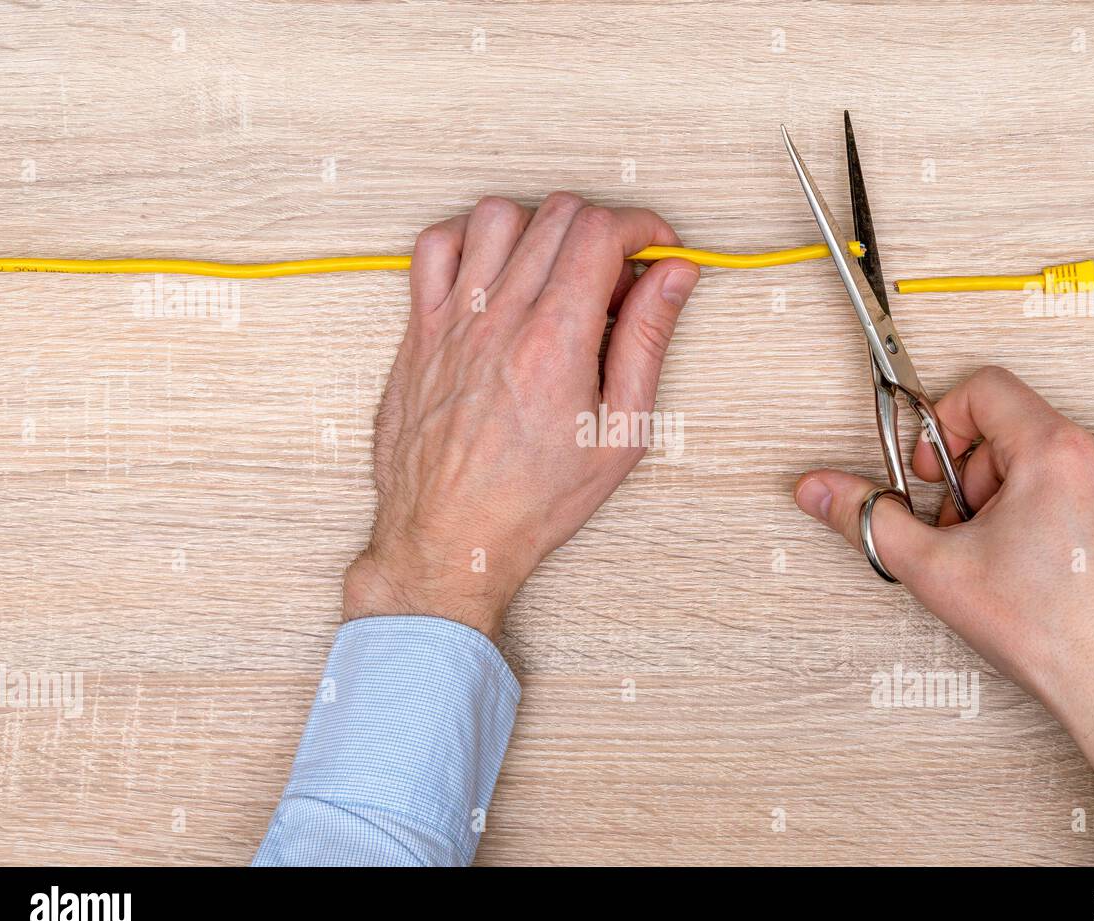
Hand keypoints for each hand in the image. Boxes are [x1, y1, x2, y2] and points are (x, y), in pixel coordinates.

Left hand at [343, 193, 698, 639]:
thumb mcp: (620, 431)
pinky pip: (435, 244)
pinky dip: (470, 238)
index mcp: (555, 340)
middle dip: (602, 229)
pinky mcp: (420, 329)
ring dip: (540, 227)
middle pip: (558, 213)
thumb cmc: (535, 498)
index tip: (657, 251)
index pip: (601, 230)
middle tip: (615, 281)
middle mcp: (499, 316)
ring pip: (497, 214)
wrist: (452, 535)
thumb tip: (674, 276)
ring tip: (556, 273)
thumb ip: (648, 341)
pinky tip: (495, 272)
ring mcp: (452, 318)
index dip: (643, 227)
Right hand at [794, 366, 1093, 839]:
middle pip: (1016, 431)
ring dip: (1016, 499)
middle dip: (976, 478)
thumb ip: (869, 519)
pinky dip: (1059, 515)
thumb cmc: (1056, 638)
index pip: (985, 389)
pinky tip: (1047, 570)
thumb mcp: (938, 572)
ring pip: (1055, 462)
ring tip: (1008, 559)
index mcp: (1057, 453)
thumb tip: (821, 491)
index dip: (941, 423)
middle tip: (966, 534)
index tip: (931, 472)